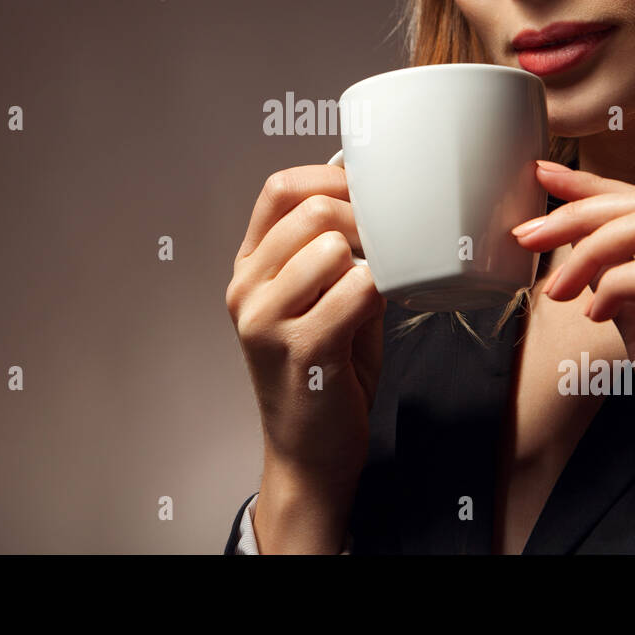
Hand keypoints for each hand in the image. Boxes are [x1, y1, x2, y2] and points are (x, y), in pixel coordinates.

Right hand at [225, 163, 386, 551]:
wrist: (310, 453)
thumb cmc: (324, 373)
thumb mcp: (320, 298)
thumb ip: (336, 249)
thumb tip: (376, 198)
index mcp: (250, 269)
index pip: (280, 190)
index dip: (331, 180)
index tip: (368, 195)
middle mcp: (247, 289)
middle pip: (311, 211)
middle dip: (363, 221)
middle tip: (386, 248)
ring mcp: (266, 320)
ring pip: (333, 248)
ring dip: (370, 263)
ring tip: (374, 292)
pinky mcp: (300, 350)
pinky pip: (356, 290)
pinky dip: (380, 293)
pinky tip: (377, 313)